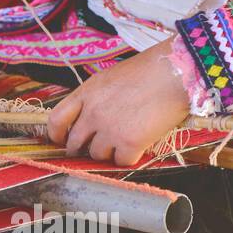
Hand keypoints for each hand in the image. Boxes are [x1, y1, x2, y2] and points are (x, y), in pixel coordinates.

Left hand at [46, 39, 190, 165]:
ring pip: (97, 155)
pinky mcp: (129, 144)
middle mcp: (93, 113)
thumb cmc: (150, 71)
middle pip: (75, 143)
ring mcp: (109, 130)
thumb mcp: (111, 78)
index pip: (56, 120)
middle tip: (98, 146)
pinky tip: (140, 144)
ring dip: (109, 152)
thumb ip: (96, 98)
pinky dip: (130, 157)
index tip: (62, 140)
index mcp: (86, 93)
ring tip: (127, 138)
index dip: (57, 135)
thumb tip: (90, 119)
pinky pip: (121, 161)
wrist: (176, 73)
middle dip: (83, 149)